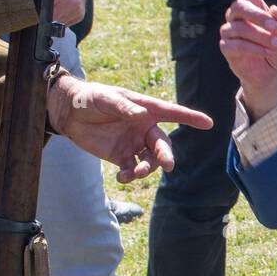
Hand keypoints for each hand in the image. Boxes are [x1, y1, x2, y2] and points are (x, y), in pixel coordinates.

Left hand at [47, 74, 212, 182]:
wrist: (69, 114)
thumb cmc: (89, 98)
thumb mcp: (105, 98)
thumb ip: (124, 107)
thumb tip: (141, 116)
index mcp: (145, 109)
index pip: (172, 113)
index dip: (191, 118)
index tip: (208, 123)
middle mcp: (144, 128)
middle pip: (162, 144)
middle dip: (166, 155)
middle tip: (167, 165)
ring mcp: (134, 144)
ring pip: (150, 160)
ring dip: (146, 169)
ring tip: (134, 173)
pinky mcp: (121, 157)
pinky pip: (132, 170)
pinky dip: (129, 176)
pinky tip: (122, 177)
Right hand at [210, 0, 276, 118]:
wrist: (270, 74)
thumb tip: (274, 10)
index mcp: (251, 2)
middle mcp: (237, 14)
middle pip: (239, 6)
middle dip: (257, 16)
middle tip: (275, 28)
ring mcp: (230, 30)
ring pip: (237, 28)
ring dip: (259, 37)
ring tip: (274, 45)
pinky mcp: (226, 47)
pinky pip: (233, 44)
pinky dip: (252, 49)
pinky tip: (264, 53)